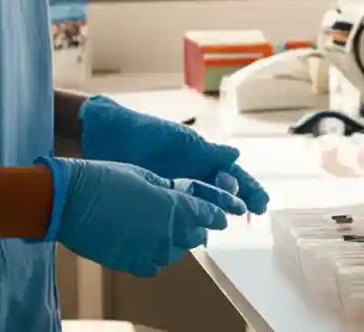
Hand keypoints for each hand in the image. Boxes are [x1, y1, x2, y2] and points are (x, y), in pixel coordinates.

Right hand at [37, 157, 245, 276]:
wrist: (68, 200)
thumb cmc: (105, 178)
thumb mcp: (145, 175)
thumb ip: (170, 188)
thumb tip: (181, 195)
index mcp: (175, 207)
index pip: (209, 216)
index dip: (215, 213)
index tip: (217, 213)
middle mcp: (168, 234)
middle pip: (196, 236)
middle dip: (194, 225)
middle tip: (186, 215)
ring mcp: (150, 252)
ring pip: (177, 252)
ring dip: (175, 240)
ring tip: (161, 226)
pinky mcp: (132, 264)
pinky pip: (155, 263)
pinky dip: (155, 253)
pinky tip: (144, 240)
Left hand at [79, 96, 269, 214]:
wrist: (103, 135)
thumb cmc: (143, 130)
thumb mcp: (177, 139)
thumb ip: (205, 150)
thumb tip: (236, 155)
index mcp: (199, 156)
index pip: (230, 174)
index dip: (247, 188)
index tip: (259, 204)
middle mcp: (191, 172)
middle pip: (221, 192)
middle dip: (237, 202)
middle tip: (250, 215)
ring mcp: (175, 186)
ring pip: (202, 204)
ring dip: (214, 214)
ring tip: (223, 225)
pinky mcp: (157, 197)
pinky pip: (180, 211)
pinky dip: (189, 221)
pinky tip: (196, 232)